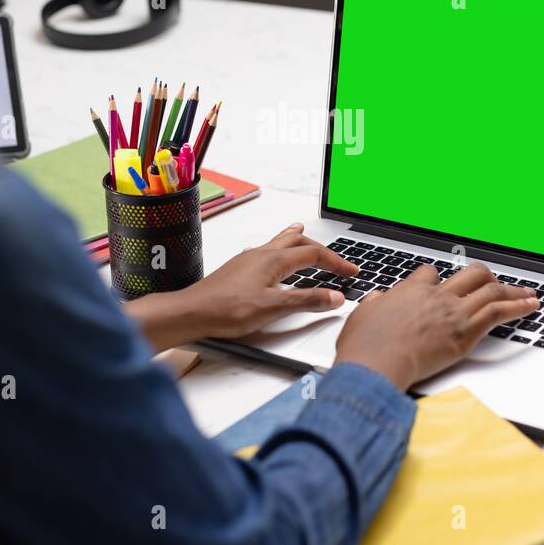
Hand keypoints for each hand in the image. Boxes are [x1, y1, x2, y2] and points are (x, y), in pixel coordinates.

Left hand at [124, 223, 357, 350]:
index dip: (336, 263)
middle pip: (297, 242)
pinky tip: (271, 256)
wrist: (192, 312)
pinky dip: (278, 249)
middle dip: (320, 249)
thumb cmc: (227, 310)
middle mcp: (261, 254)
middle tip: (336, 259)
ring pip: (278, 243)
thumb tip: (335, 296)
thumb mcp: (274, 307)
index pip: (314, 255)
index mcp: (274, 260)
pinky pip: (265, 251)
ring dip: (296, 240)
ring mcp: (248, 259)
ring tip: (303, 232)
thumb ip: (306, 300)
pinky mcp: (238, 268)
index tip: (351, 272)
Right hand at [335, 263, 539, 390]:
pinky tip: (531, 306)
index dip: (439, 279)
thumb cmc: (365, 346)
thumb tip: (378, 299)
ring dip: (513, 291)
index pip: (432, 273)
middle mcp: (435, 297)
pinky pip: (498, 312)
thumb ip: (374, 304)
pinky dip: (519, 307)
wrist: (375, 363)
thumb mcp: (362, 316)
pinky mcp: (464, 333)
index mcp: (410, 291)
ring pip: (491, 290)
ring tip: (529, 294)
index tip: (443, 286)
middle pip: (470, 274)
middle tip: (495, 284)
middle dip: (486, 278)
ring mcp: (452, 313)